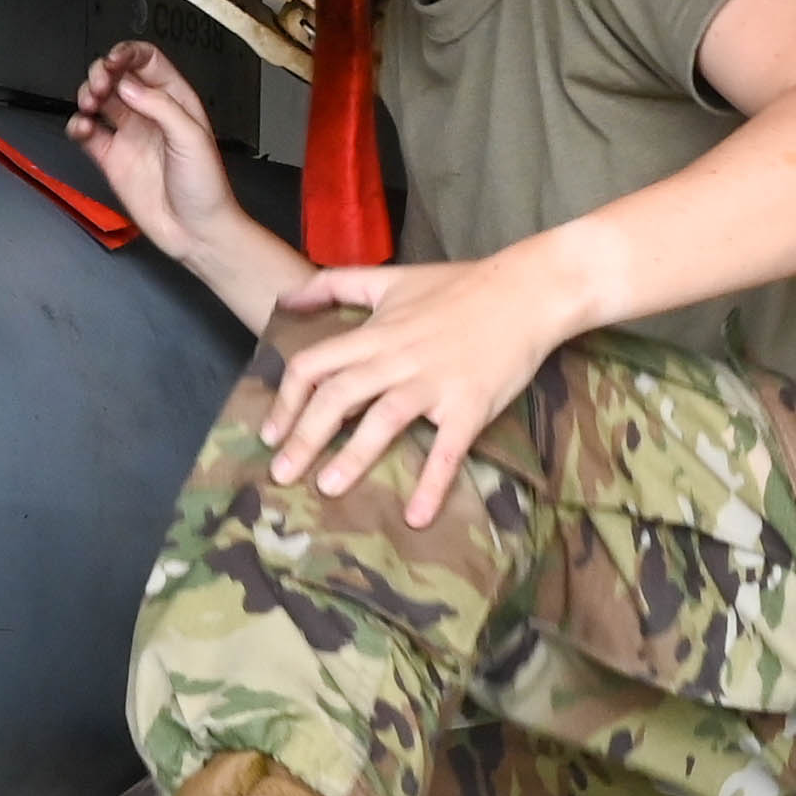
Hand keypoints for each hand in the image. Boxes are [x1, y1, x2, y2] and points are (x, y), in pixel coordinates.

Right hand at [66, 42, 244, 264]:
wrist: (197, 232)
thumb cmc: (206, 187)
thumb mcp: (191, 137)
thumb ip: (159, 106)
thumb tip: (127, 85)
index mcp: (175, 100)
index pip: (147, 61)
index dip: (127, 54)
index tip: (113, 61)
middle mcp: (150, 114)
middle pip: (118, 77)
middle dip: (102, 72)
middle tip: (99, 85)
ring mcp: (129, 136)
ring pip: (99, 101)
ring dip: (88, 94)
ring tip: (90, 103)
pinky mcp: (112, 160)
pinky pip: (88, 134)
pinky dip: (78, 126)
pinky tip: (82, 128)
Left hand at [257, 248, 582, 525]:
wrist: (526, 291)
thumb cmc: (458, 287)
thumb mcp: (390, 278)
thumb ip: (335, 285)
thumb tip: (285, 297)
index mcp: (375, 333)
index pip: (313, 365)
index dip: (286, 401)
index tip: (269, 434)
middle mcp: (396, 358)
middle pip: (336, 397)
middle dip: (303, 438)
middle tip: (280, 475)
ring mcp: (433, 382)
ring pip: (382, 420)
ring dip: (352, 457)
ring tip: (326, 489)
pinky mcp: (470, 404)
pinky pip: (447, 449)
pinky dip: (431, 483)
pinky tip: (416, 517)